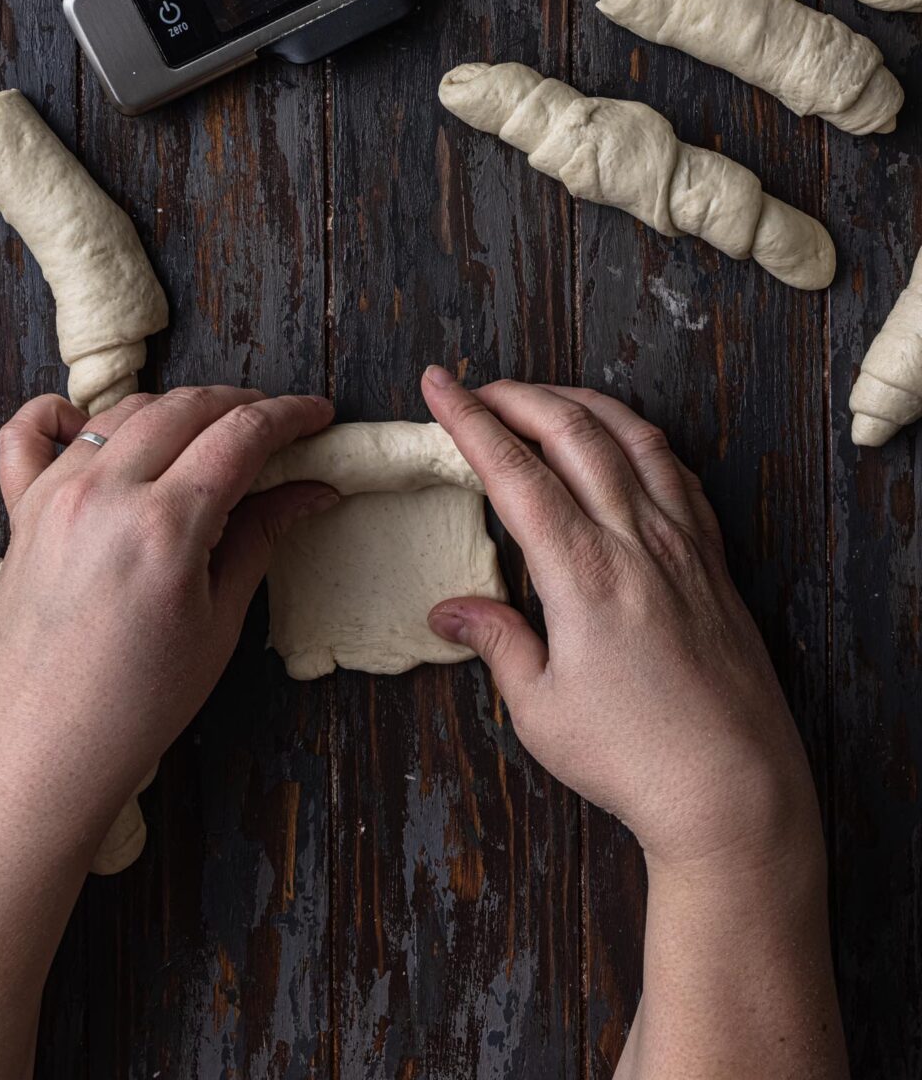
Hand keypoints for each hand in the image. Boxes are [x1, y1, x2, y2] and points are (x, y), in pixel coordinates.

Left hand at [0, 386, 338, 848]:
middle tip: (278, 424)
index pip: (242, 435)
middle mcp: (105, 492)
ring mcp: (55, 495)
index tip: (318, 415)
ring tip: (211, 431)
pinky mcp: (21, 511)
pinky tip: (90, 424)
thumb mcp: (219, 623)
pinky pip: (29, 433)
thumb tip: (311, 491)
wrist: (41, 753)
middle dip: (243, 404)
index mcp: (165, 524)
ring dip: (176, 408)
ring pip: (125, 410)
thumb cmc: (137, 705)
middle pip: (188, 407)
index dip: (291, 416)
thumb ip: (261, 538)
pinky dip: (63, 414)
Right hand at [420, 371, 818, 875]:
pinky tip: (623, 444)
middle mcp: (636, 540)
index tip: (437, 385)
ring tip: (543, 398)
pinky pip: (677, 472)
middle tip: (477, 388)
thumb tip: (450, 611)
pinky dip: (639, 439)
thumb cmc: (634, 757)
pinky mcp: (713, 560)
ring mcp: (683, 544)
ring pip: (632, 437)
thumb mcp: (541, 709)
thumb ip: (495, 642)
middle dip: (518, 396)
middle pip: (573, 432)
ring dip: (580, 403)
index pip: (514, 470)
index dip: (469, 419)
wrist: (735, 786)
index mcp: (582, 571)